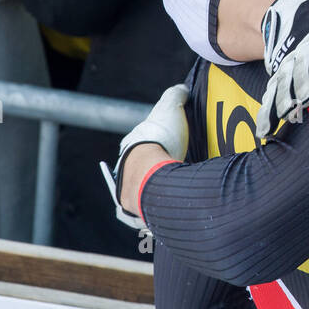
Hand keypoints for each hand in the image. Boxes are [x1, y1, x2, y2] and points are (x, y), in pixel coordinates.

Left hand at [110, 84, 188, 223]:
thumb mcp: (169, 108)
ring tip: (174, 199)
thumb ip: (176, 96)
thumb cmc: (159, 141)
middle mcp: (126, 171)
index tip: (168, 146)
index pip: (140, 144)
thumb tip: (182, 88)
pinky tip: (166, 220)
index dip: (154, 144)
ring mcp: (129, 195)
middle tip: (172, 174)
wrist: (149, 174)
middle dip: (152, 174)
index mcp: (132, 147)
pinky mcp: (137, 216)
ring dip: (153, 198)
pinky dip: (153, 220)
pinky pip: (145, 219)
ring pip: (141, 196)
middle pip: (139, 172)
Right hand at [256, 0, 308, 137]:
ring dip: (283, 99)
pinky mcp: (279, 75)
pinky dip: (267, 112)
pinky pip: (271, 94)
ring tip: (285, 115)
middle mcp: (305, 47)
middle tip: (305, 98)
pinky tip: (265, 130)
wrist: (294, 10)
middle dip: (302, 81)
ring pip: (284, 82)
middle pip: (302, 65)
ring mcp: (289, 63)